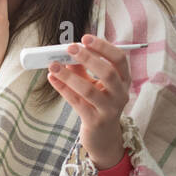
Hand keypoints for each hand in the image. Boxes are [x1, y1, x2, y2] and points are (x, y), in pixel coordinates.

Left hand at [47, 33, 131, 167]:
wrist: (103, 137)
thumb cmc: (98, 104)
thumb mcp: (95, 84)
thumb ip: (82, 69)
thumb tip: (66, 53)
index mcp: (123, 80)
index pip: (119, 59)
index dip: (103, 47)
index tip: (85, 38)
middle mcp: (120, 94)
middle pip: (108, 72)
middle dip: (88, 58)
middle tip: (69, 48)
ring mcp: (109, 109)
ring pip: (89, 89)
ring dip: (69, 75)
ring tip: (53, 65)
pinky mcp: (95, 121)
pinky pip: (76, 102)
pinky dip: (63, 89)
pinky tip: (52, 78)